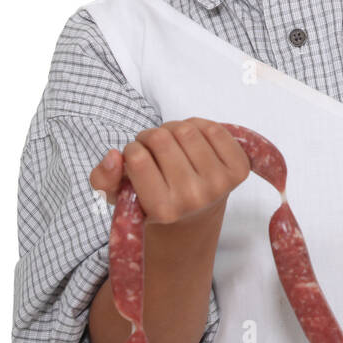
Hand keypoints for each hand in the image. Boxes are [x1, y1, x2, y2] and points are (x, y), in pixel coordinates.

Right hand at [89, 117, 251, 226]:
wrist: (195, 216)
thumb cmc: (154, 201)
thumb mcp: (120, 197)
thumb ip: (104, 179)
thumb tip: (113, 156)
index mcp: (162, 210)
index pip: (137, 158)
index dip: (131, 149)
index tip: (135, 157)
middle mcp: (194, 199)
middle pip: (162, 139)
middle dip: (150, 136)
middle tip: (152, 147)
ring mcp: (220, 184)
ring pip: (187, 129)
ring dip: (173, 128)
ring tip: (171, 143)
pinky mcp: (238, 170)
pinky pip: (215, 128)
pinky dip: (199, 125)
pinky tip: (192, 141)